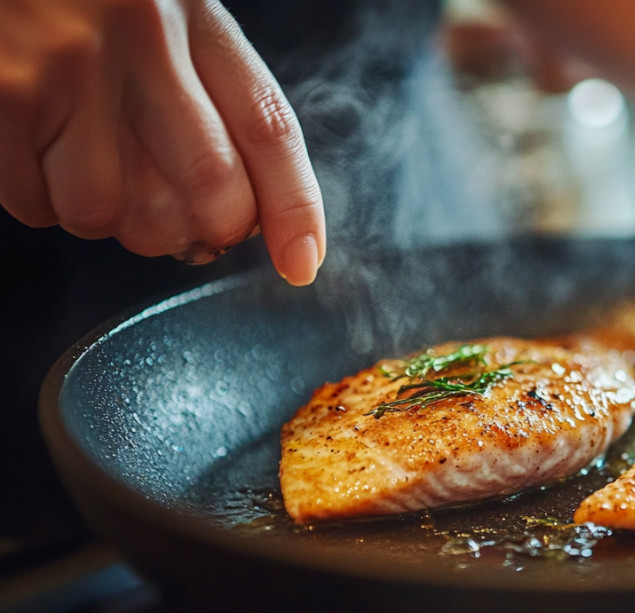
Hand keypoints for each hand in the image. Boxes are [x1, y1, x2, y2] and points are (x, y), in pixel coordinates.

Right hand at [0, 0, 324, 283]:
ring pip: (115, 212)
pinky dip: (37, 200)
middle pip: (210, 187)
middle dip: (196, 233)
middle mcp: (143, 32)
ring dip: (102, 217)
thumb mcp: (155, 16)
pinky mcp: (9, 95)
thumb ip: (201, 94)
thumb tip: (234, 218)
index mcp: (192, 13)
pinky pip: (40, 205)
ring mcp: (72, 63)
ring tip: (78, 163)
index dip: (294, 208)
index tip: (301, 263)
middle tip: (171, 225)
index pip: (270, 128)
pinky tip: (31, 149)